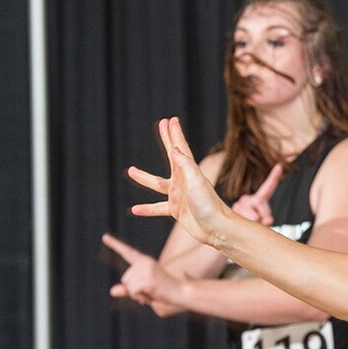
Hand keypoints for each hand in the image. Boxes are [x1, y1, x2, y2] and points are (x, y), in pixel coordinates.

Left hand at [102, 232, 186, 316]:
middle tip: (150, 289)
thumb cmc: (163, 290)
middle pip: (125, 279)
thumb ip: (128, 289)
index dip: (115, 244)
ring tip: (152, 291)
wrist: (181, 292)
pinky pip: (133, 292)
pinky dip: (140, 297)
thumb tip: (111, 291)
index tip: (104, 237)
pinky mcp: (148, 279)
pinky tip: (152, 294)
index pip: (127, 252)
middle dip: (133, 289)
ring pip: (128, 286)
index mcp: (144, 261)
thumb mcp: (143, 288)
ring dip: (137, 294)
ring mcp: (147, 270)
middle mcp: (145, 262)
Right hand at [129, 117, 233, 246]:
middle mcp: (184, 181)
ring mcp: (179, 195)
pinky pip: (157, 208)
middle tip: (162, 124)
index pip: (180, 147)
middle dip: (167, 140)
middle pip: (172, 156)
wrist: (217, 228)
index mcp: (189, 171)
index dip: (174, 133)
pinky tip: (134, 210)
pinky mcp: (177, 211)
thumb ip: (185, 165)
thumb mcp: (196, 181)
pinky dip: (147, 209)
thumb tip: (174, 148)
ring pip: (158, 184)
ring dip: (144, 178)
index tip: (169, 120)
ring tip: (130, 170)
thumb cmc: (209, 204)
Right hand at [231, 162, 283, 225]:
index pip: (268, 187)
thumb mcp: (262, 221)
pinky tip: (243, 222)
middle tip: (262, 221)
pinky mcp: (235, 209)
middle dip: (264, 213)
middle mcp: (247, 198)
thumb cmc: (250, 225)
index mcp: (257, 199)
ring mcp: (240, 203)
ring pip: (253, 213)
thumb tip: (268, 220)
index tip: (279, 166)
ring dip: (255, 222)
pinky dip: (248, 223)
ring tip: (250, 223)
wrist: (232, 229)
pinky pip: (245, 217)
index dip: (274, 177)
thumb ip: (267, 219)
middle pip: (259, 201)